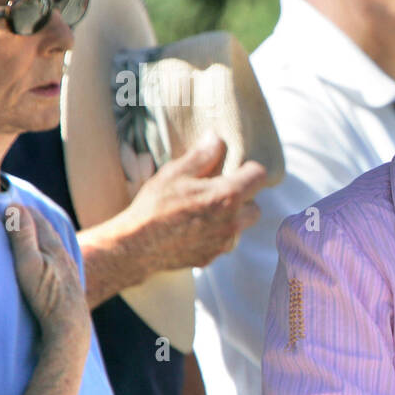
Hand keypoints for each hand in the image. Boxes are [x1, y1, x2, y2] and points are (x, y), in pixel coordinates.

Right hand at [6, 205, 90, 350]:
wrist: (70, 325)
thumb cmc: (46, 295)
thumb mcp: (28, 263)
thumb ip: (23, 236)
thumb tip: (16, 207)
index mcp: (54, 247)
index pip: (38, 221)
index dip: (24, 211)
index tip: (11, 202)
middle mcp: (65, 256)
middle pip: (49, 232)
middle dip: (35, 220)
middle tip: (21, 210)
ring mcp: (69, 270)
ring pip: (56, 246)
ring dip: (44, 235)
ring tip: (34, 229)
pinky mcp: (69, 285)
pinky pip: (59, 261)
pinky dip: (51, 252)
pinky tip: (50, 259)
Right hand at [124, 134, 267, 273]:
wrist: (135, 246)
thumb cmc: (154, 206)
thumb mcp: (174, 173)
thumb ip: (201, 155)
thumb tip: (216, 138)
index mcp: (227, 196)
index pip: (259, 176)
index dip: (249, 169)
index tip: (237, 169)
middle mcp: (232, 222)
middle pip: (255, 206)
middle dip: (242, 198)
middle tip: (218, 192)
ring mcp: (223, 242)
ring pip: (241, 226)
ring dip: (231, 218)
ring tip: (205, 211)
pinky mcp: (212, 257)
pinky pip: (224, 243)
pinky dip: (216, 235)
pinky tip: (193, 229)